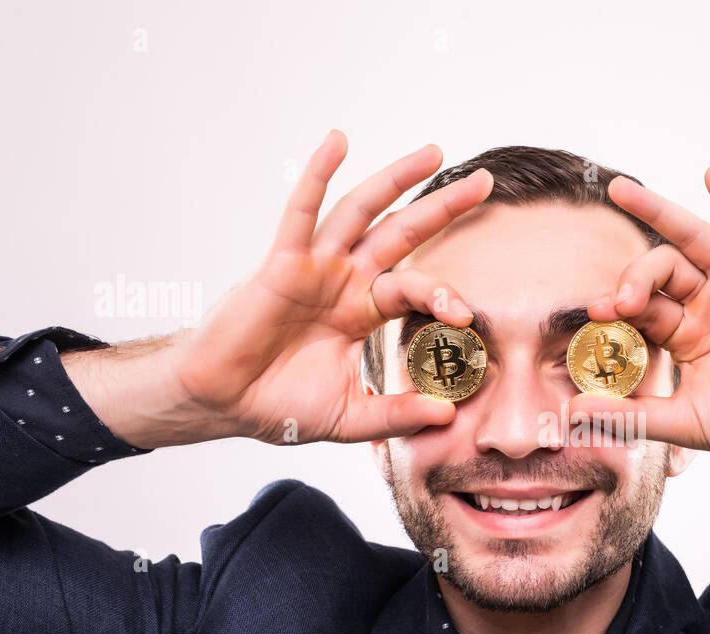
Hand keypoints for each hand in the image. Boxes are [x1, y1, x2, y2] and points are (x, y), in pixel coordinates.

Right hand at [166, 131, 492, 444]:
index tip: (468, 317)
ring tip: (435, 153)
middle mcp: (344, 280)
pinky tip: (339, 141)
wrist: (224, 404)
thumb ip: (397, 414)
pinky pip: (302, 212)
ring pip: (362, 211)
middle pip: (402, 232)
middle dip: (442, 207)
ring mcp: (315, 266)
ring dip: (397, 179)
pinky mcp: (282, 263)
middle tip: (484, 183)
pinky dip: (319, 174)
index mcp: (362, 311)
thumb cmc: (281, 406)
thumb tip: (449, 415)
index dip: (443, 296)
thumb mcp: (351, 417)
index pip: (414, 288)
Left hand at [572, 168, 709, 484]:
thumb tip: (572, 414)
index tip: (594, 313)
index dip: (618, 305)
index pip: (643, 308)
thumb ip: (630, 415)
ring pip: (695, 242)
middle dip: (634, 277)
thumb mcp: (684, 422)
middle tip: (617, 300)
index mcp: (687, 335)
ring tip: (623, 191)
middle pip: (662, 271)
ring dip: (659, 212)